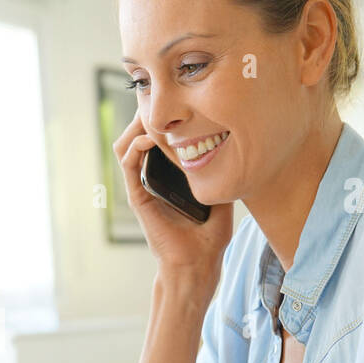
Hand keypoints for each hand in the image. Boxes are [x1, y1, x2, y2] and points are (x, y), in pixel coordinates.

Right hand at [112, 112, 233, 281]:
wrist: (197, 264)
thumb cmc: (210, 237)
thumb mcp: (222, 194)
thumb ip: (220, 171)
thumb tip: (236, 146)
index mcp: (168, 177)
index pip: (157, 139)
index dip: (162, 117)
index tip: (176, 100)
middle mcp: (151, 179)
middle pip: (138, 136)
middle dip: (146, 114)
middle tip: (160, 97)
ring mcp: (142, 187)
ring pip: (126, 145)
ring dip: (135, 125)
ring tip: (150, 113)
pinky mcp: (138, 197)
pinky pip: (128, 164)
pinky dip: (135, 146)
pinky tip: (149, 138)